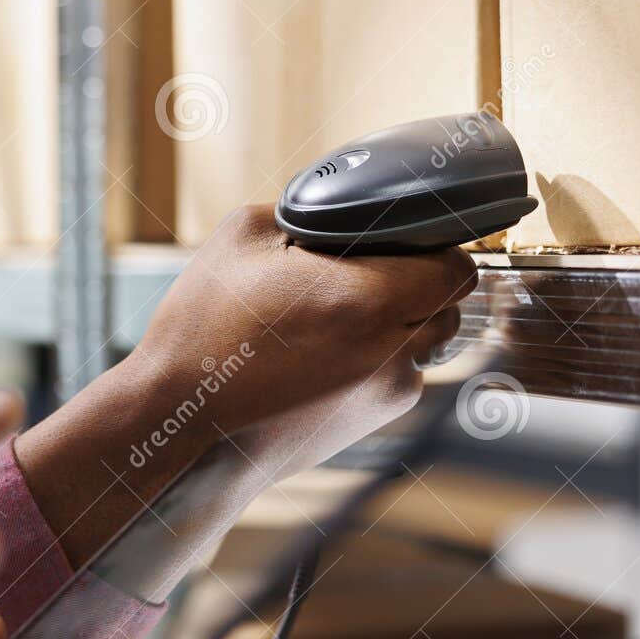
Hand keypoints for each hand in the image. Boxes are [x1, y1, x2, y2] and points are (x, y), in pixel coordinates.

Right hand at [135, 205, 476, 433]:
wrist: (184, 427)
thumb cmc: (204, 334)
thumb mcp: (242, 238)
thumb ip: (309, 211)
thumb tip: (342, 211)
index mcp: (367, 299)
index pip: (455, 266)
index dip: (431, 247)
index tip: (400, 243)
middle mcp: (392, 350)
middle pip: (447, 303)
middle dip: (415, 282)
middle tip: (358, 275)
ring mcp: (388, 392)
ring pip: (426, 339)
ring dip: (397, 321)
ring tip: (330, 318)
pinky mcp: (375, 420)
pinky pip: (399, 371)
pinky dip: (375, 357)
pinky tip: (319, 354)